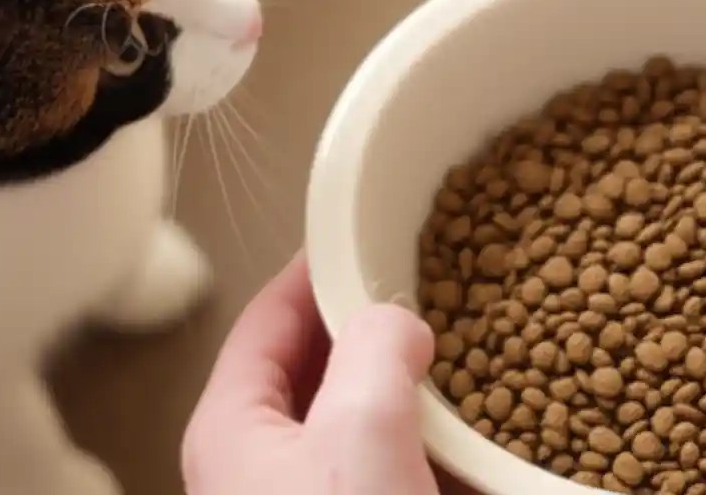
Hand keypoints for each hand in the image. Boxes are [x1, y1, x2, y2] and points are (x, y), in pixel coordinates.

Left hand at [181, 255, 476, 494]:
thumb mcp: (363, 428)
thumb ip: (375, 347)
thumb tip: (397, 323)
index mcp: (230, 427)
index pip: (267, 316)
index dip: (317, 270)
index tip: (366, 236)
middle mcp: (256, 464)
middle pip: (313, 367)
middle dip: (372, 328)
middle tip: (429, 293)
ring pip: (355, 422)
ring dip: (407, 389)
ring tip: (465, 352)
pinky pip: (384, 469)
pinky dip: (425, 446)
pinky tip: (475, 433)